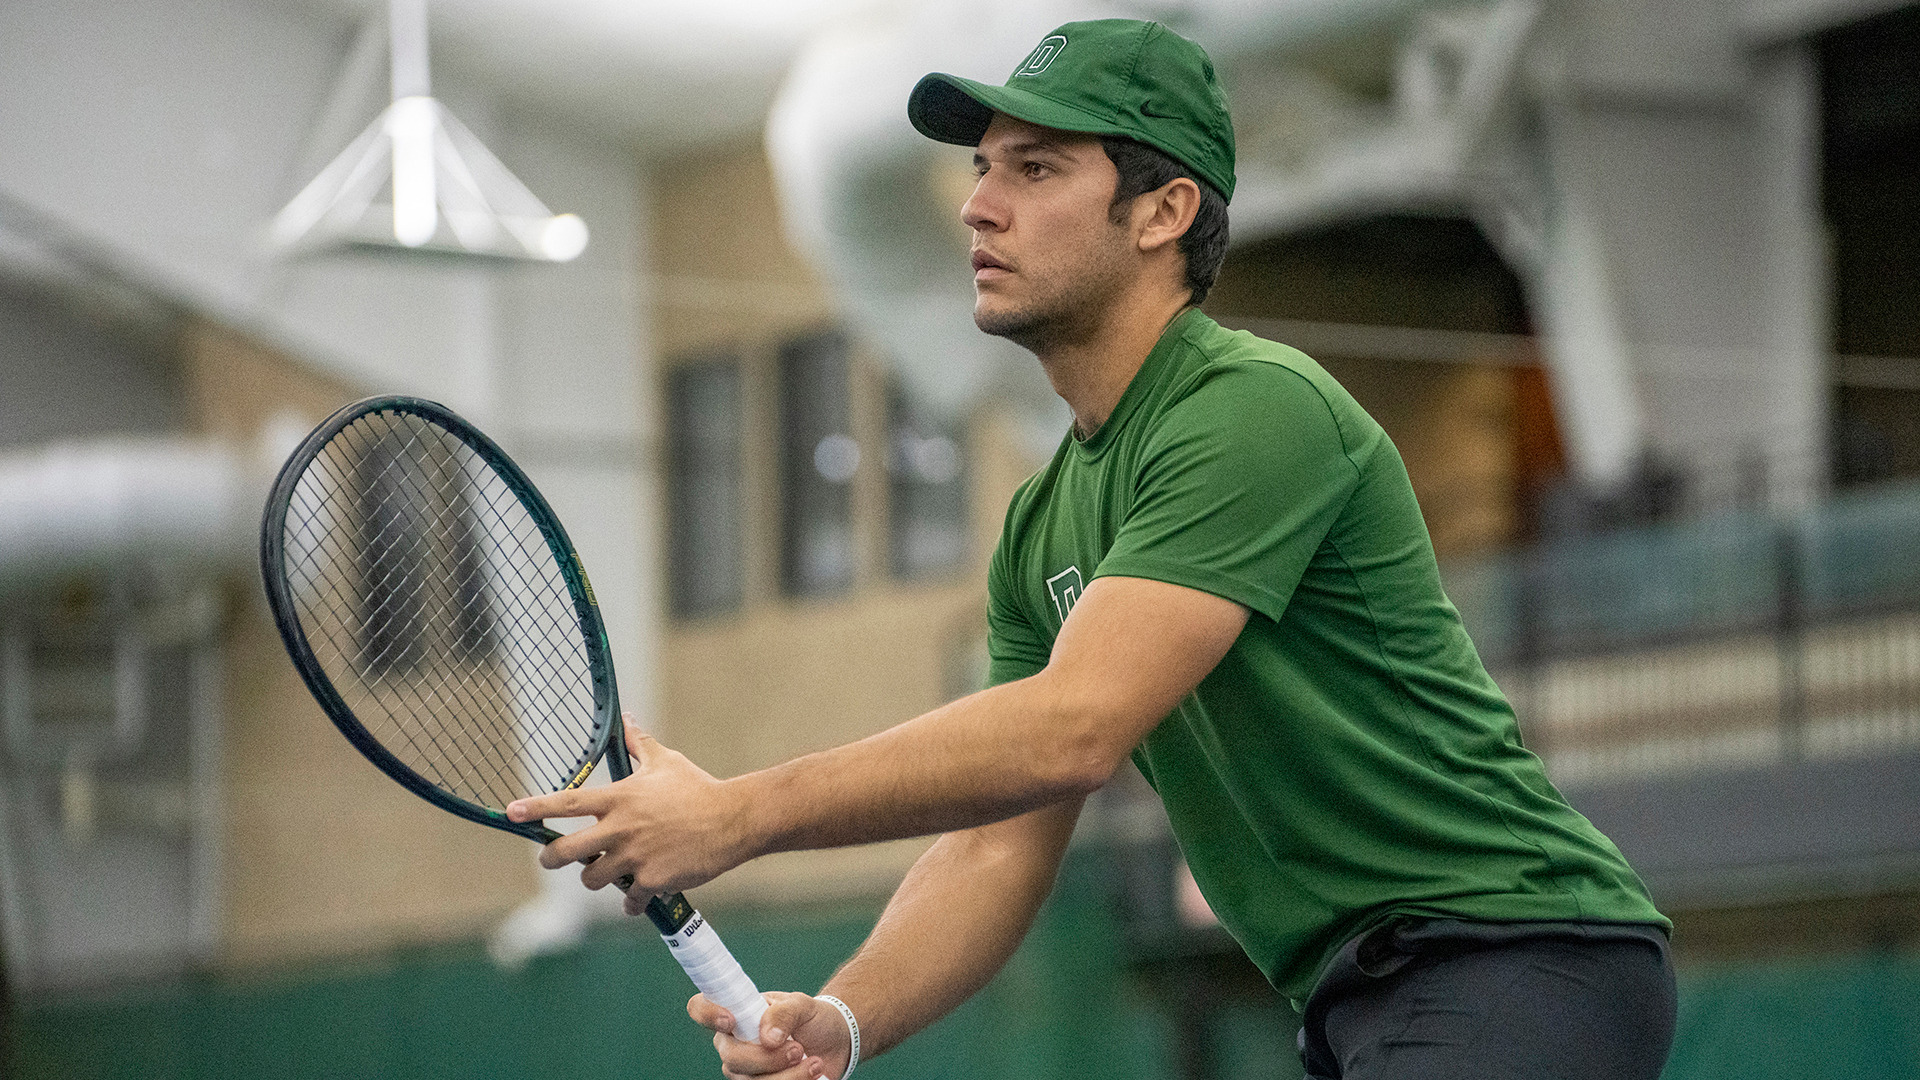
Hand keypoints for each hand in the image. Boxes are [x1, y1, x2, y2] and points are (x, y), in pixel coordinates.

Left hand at [506, 714, 752, 896]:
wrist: (732, 821)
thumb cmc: (698, 789)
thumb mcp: (667, 762)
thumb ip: (640, 745)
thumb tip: (628, 721)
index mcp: (620, 798)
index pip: (567, 803)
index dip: (536, 807)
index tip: (511, 812)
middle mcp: (621, 828)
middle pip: (566, 852)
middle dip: (550, 858)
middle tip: (549, 859)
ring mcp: (635, 857)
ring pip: (593, 879)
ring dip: (595, 879)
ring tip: (607, 874)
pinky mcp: (653, 881)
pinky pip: (629, 900)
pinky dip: (632, 902)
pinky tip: (638, 899)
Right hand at [689, 991, 852, 1079]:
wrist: (833, 1042)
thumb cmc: (811, 1018)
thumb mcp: (803, 1005)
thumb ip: (784, 1013)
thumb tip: (767, 1037)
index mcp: (736, 1014)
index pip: (701, 1008)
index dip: (707, 1014)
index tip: (731, 1020)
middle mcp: (732, 1044)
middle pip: (732, 1058)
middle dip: (769, 1058)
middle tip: (798, 1048)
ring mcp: (743, 1070)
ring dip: (789, 1075)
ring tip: (813, 1062)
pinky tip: (812, 1073)